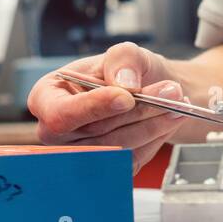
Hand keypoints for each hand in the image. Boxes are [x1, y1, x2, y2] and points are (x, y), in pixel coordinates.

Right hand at [28, 42, 189, 173]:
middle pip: (95, 132)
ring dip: (152, 125)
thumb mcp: (125, 53)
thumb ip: (123, 60)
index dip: (93, 107)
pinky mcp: (104, 168)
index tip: (127, 97)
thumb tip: (125, 83)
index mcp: (47, 96)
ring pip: (116, 149)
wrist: (149, 91)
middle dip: (138, 111)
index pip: (60, 113)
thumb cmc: (127, 72)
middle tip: (170, 92)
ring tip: (175, 102)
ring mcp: (79, 154)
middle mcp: (56, 131)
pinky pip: (129, 162)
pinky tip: (167, 120)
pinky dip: (154, 140)